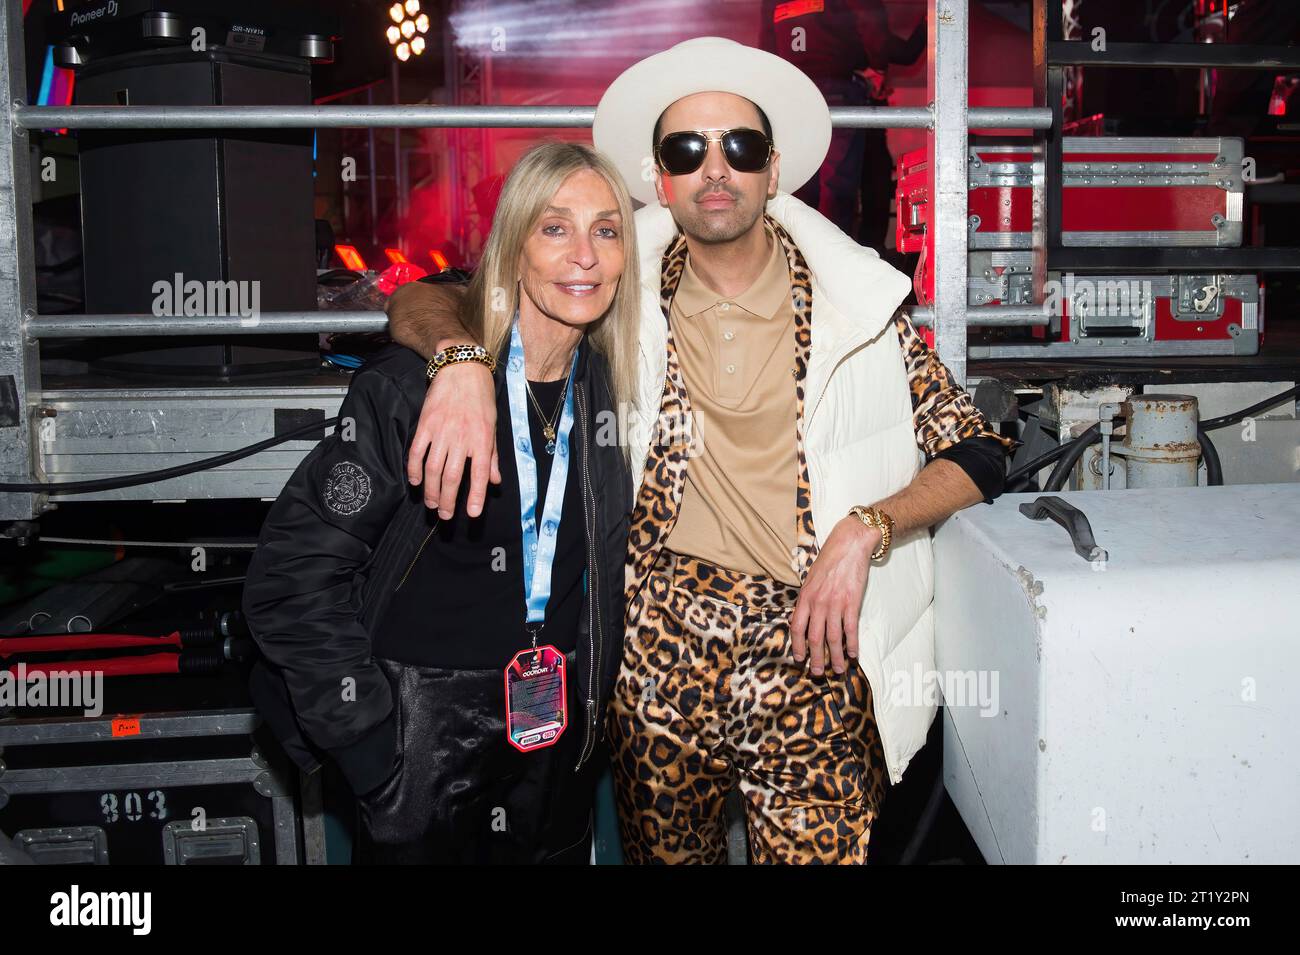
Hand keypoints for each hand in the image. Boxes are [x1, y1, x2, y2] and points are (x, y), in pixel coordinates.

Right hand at [405, 350, 499, 518]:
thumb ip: (493, 456)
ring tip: (431, 503)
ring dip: (430, 490)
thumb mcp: (493, 426)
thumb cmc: (481, 398)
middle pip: (452, 477)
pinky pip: (417, 451)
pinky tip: (415, 481)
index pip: (479, 475)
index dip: (475, 497)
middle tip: (444, 515)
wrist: (462, 369)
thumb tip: (495, 481)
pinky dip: (414, 469)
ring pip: (433, 469)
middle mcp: (462, 437)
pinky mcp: (425, 424)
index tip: (471, 514)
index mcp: (482, 439)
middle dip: (447, 500)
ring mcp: (442, 431)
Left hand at [790, 516, 879, 675]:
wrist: (849, 544)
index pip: (797, 628)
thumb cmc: (829, 560)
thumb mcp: (811, 579)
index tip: (800, 658)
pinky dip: (852, 644)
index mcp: (805, 597)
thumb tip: (805, 618)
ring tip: (839, 669)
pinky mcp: (852, 602)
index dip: (798, 646)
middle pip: (814, 638)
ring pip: (833, 638)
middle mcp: (818, 603)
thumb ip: (808, 599)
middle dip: (816, 658)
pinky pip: (850, 629)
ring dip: (835, 657)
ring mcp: (835, 603)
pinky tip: (854, 654)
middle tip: (818, 672)